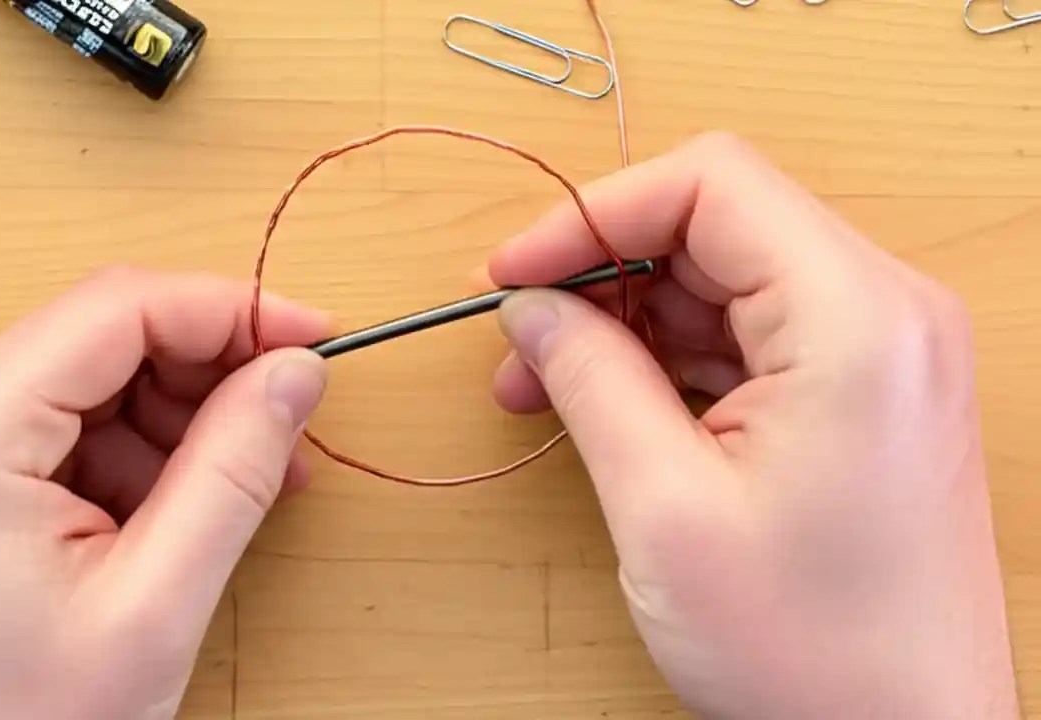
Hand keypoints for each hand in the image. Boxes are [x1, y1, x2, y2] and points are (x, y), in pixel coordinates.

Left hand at [0, 269, 329, 719]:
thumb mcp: (149, 607)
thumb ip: (233, 472)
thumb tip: (295, 372)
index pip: (123, 306)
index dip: (238, 309)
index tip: (318, 337)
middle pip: (107, 333)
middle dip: (211, 374)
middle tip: (288, 429)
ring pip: (94, 376)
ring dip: (178, 420)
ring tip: (237, 490)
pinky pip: (63, 420)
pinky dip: (133, 452)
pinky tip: (173, 510)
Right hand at [491, 133, 1018, 718]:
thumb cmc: (813, 652)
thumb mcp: (666, 509)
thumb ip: (591, 380)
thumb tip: (531, 308)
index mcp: (856, 319)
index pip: (710, 185)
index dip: (591, 214)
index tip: (512, 273)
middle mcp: (883, 313)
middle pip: (714, 228)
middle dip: (600, 274)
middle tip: (518, 342)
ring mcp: (878, 353)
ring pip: (721, 283)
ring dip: (624, 321)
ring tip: (543, 386)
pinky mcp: (859, 394)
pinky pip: (747, 337)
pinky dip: (666, 359)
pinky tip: (604, 405)